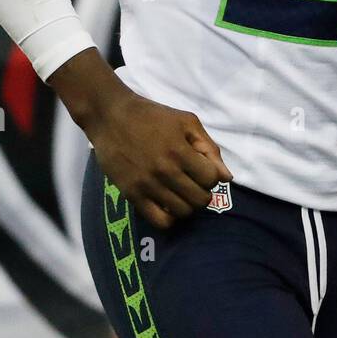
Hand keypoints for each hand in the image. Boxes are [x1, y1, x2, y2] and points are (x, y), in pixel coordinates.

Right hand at [50, 50, 231, 230]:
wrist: (111, 116)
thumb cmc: (152, 116)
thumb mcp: (186, 121)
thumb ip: (209, 147)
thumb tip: (226, 177)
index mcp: (180, 151)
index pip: (211, 180)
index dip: (212, 176)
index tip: (202, 169)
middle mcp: (165, 171)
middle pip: (200, 200)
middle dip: (202, 192)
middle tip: (193, 183)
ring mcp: (148, 185)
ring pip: (182, 212)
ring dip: (187, 205)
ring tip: (180, 193)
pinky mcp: (132, 194)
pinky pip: (159, 221)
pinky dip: (169, 218)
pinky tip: (167, 204)